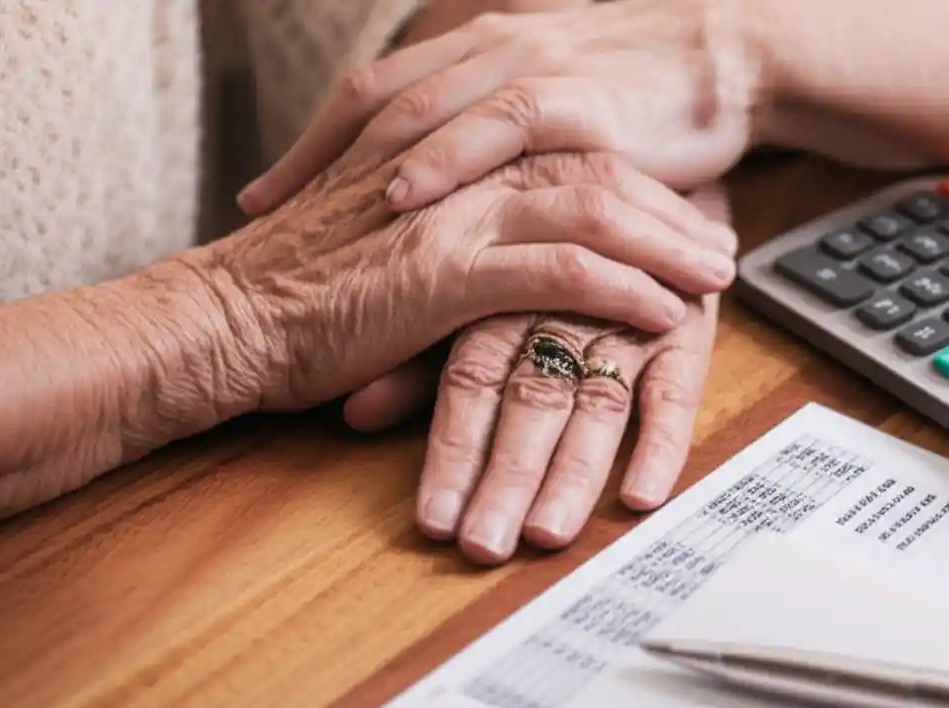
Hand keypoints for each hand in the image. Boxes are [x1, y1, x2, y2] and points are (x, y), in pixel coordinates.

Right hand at [202, 152, 736, 412]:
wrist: (227, 319)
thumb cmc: (299, 289)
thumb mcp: (382, 235)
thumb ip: (442, 220)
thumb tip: (497, 241)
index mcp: (446, 155)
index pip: (563, 148)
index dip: (632, 177)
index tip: (678, 209)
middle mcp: (459, 171)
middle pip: (595, 167)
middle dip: (670, 207)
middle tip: (720, 243)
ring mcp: (455, 214)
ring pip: (594, 207)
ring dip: (666, 244)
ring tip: (716, 277)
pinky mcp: (446, 270)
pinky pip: (562, 271)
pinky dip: (623, 290)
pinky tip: (664, 315)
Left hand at [237, 0, 759, 215]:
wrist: (728, 61)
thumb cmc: (642, 101)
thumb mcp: (555, 112)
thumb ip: (495, 144)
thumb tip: (445, 194)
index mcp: (477, 52)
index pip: (375, 93)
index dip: (312, 141)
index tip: (265, 191)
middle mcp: (489, 51)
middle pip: (376, 100)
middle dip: (311, 157)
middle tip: (257, 213)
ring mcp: (531, 71)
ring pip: (423, 108)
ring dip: (356, 160)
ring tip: (302, 213)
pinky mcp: (576, 102)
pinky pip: (497, 128)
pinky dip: (444, 160)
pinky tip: (401, 194)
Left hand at [344, 183, 731, 563]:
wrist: (643, 173)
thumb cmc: (539, 251)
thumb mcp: (474, 295)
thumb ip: (419, 359)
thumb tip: (353, 413)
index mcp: (502, 286)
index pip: (470, 377)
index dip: (453, 450)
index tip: (434, 521)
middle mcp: (563, 301)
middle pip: (530, 396)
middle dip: (505, 476)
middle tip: (482, 544)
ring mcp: (629, 315)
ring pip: (595, 399)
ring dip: (572, 473)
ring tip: (546, 534)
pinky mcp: (687, 328)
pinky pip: (676, 390)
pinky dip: (660, 442)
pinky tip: (641, 496)